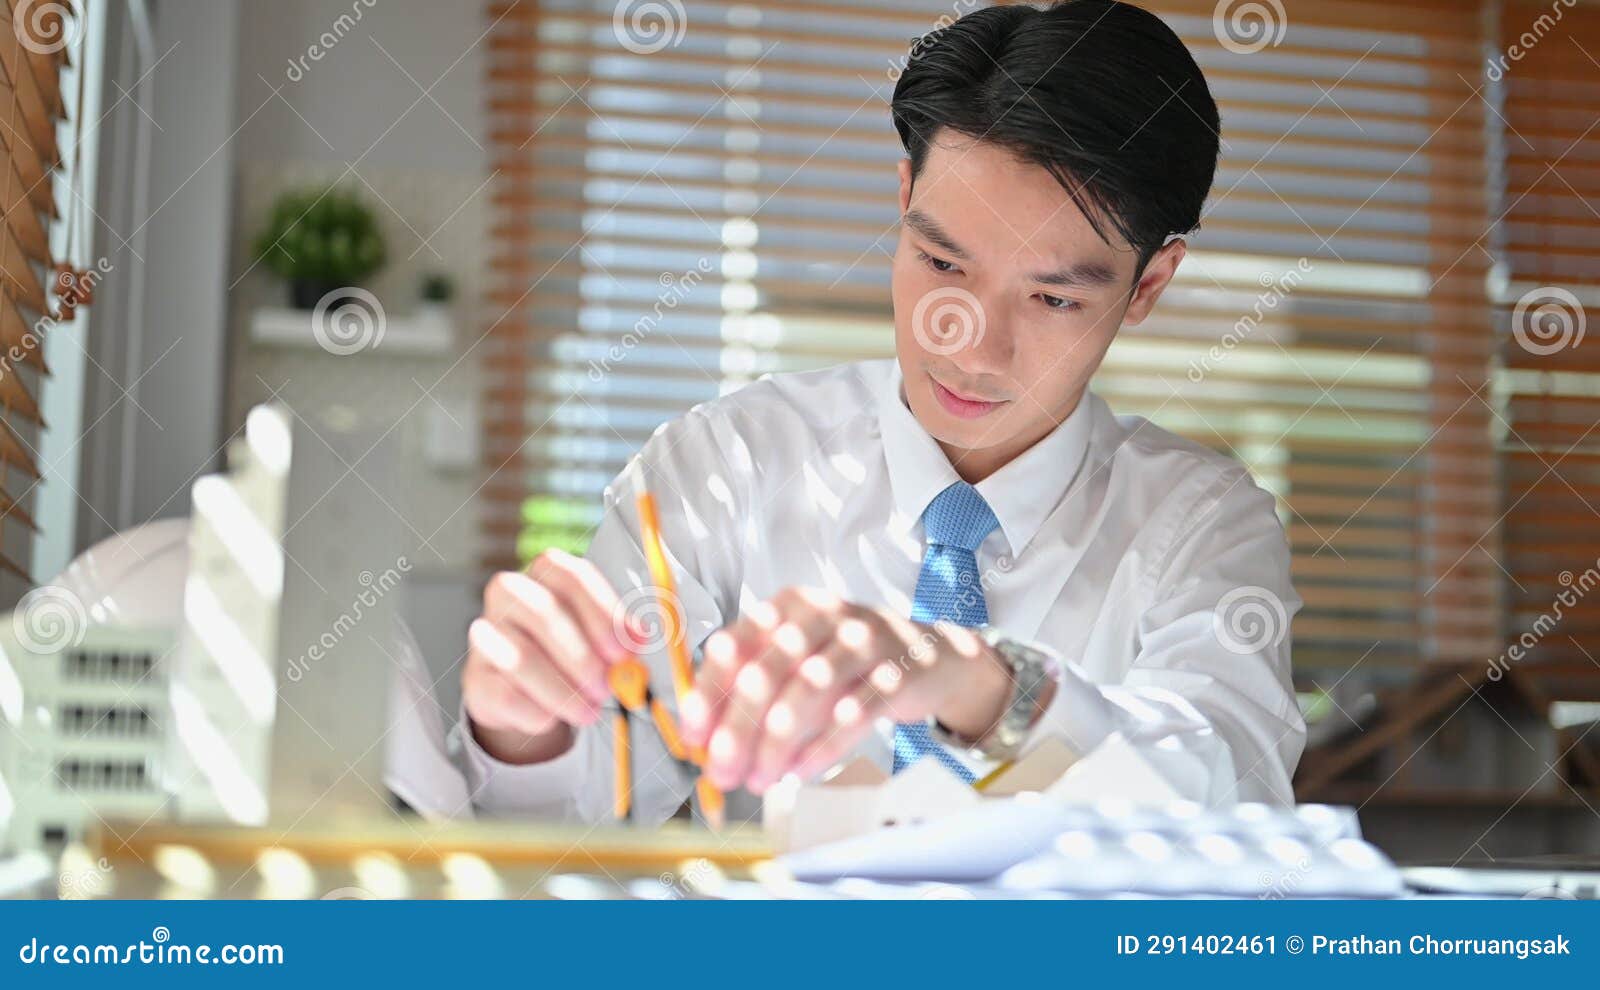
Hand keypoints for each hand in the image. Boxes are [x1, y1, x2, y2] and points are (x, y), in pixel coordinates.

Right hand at [463, 549, 640, 764]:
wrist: (525, 688)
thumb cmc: (568, 651)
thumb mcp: (599, 637)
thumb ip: (620, 637)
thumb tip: (637, 641)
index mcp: (547, 572)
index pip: (574, 578)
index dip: (603, 614)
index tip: (625, 649)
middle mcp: (510, 593)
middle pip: (544, 614)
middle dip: (581, 657)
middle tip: (606, 688)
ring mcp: (486, 633)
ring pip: (521, 659)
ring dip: (562, 692)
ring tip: (588, 712)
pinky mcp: (475, 677)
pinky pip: (506, 695)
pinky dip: (537, 713)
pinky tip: (553, 719)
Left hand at [678, 587, 1010, 793]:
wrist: (928, 656)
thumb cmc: (846, 661)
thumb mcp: (798, 657)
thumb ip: (752, 683)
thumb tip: (703, 735)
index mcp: (789, 606)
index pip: (734, 645)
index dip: (709, 693)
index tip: (693, 736)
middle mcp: (825, 614)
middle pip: (768, 672)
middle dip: (738, 730)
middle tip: (722, 772)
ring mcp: (864, 641)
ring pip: (809, 692)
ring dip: (777, 744)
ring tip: (760, 779)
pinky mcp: (897, 673)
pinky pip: (854, 714)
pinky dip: (822, 748)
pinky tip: (799, 772)